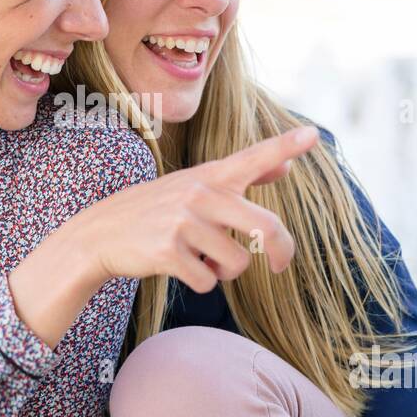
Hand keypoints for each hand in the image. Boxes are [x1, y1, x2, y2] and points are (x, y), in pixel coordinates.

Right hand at [69, 125, 317, 293]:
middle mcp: (200, 193)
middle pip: (265, 227)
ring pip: (237, 263)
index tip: (314, 134)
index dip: (284, 146)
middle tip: (280, 265)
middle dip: (281, 251)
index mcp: (210, 175)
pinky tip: (183, 268)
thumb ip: (244, 177)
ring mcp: (183, 222)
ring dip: (226, 271)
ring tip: (205, 261)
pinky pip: (207, 281)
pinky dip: (202, 282)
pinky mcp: (168, 251)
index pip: (253, 157)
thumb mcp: (196, 185)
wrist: (101, 233)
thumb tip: (288, 167)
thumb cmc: (158, 210)